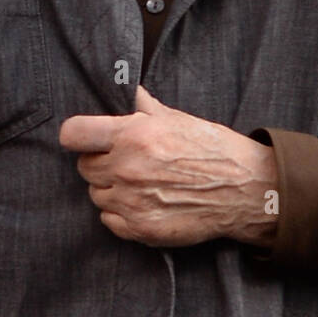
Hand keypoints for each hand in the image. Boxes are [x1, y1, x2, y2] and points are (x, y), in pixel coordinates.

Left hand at [59, 85, 278, 248]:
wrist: (245, 189)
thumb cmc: (212, 148)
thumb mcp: (176, 117)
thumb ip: (141, 105)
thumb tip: (122, 87)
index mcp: (133, 135)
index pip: (73, 135)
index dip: (78, 136)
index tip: (85, 139)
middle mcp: (127, 168)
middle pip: (84, 167)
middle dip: (100, 162)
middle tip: (125, 161)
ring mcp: (132, 202)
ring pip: (96, 195)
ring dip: (111, 189)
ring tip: (140, 183)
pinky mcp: (141, 229)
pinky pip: (108, 220)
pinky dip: (120, 213)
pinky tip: (143, 202)